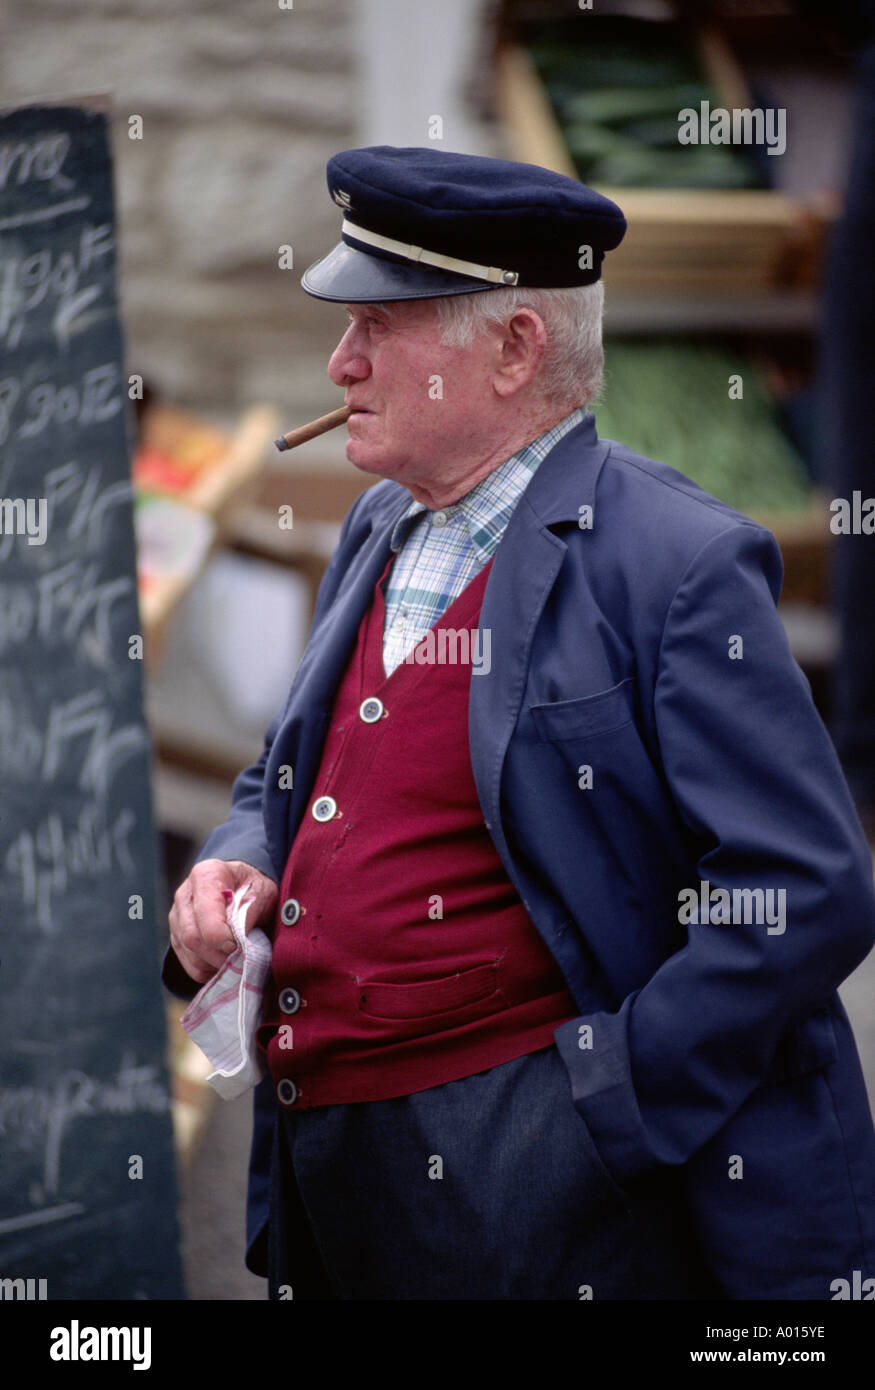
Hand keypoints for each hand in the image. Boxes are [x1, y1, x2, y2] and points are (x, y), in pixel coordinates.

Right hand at [169, 858, 278, 984]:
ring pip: (189, 953)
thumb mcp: (262, 890)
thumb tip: (239, 938)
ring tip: (237, 959)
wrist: (242, 885)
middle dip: (219, 955)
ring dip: (215, 964)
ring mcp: (177, 917)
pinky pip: (189, 964)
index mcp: (206, 875)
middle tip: (242, 958)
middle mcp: (185, 895)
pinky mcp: (177, 936)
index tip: (240, 945)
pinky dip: (209, 970)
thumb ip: (250, 910)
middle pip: (193, 937)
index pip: (205, 915)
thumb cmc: (253, 886)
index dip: (222, 937)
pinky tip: (225, 962)